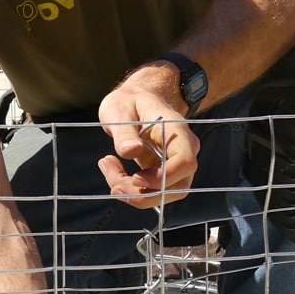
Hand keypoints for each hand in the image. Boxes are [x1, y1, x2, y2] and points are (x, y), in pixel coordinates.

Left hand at [96, 66, 199, 207]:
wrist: (136, 99)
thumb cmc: (129, 101)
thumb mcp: (120, 109)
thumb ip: (124, 131)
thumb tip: (130, 151)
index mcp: (177, 131)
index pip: (186, 162)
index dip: (164, 177)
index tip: (136, 178)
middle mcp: (183, 151)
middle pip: (177, 187)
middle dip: (143, 193)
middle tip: (112, 182)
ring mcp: (175, 164)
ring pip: (163, 194)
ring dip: (134, 193)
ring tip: (108, 168)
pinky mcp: (163, 173)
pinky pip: (152, 191)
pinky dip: (131, 189)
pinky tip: (112, 169)